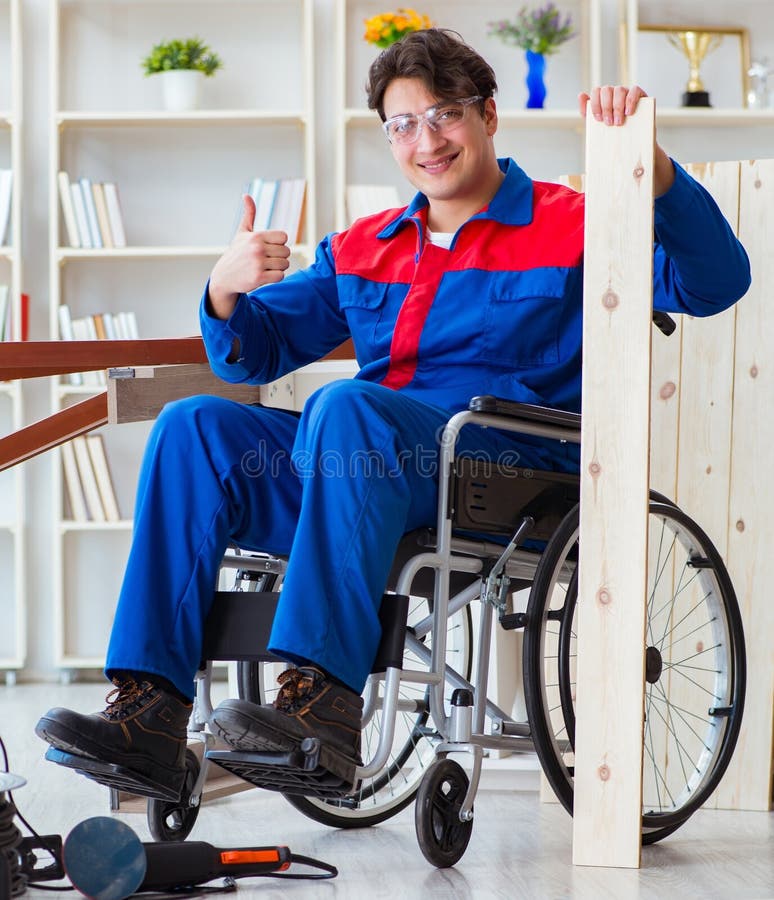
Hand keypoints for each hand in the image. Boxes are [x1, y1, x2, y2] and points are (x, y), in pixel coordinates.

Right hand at [207, 194, 290, 319]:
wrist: (224, 277)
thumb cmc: (236, 253)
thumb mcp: (242, 233)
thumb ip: (249, 214)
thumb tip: (246, 195)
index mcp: (256, 236)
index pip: (284, 237)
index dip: (279, 243)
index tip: (269, 247)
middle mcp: (257, 249)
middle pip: (286, 252)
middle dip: (279, 257)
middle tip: (267, 260)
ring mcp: (258, 264)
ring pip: (285, 264)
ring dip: (278, 268)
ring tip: (265, 268)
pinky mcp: (259, 278)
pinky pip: (280, 276)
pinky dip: (275, 277)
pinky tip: (265, 275)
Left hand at [578, 85, 674, 196]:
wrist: (631, 144)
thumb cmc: (611, 132)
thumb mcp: (596, 124)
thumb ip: (586, 111)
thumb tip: (580, 95)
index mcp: (603, 97)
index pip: (596, 91)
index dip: (596, 104)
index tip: (598, 119)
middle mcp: (614, 92)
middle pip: (607, 90)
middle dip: (606, 108)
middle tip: (609, 124)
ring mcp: (627, 92)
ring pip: (620, 90)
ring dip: (617, 107)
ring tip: (618, 123)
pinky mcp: (640, 95)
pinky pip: (634, 90)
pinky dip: (630, 101)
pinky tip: (629, 113)